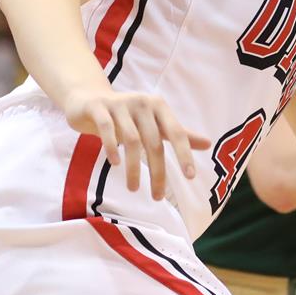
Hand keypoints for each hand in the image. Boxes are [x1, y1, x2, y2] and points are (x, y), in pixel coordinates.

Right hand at [64, 91, 211, 200]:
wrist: (87, 97)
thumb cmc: (126, 114)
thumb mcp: (153, 122)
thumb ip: (177, 133)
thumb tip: (208, 143)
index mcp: (158, 106)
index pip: (176, 132)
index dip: (184, 154)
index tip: (191, 177)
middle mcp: (142, 103)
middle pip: (154, 141)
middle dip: (157, 172)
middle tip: (157, 197)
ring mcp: (119, 104)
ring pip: (131, 139)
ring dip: (134, 167)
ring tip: (133, 188)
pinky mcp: (98, 107)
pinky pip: (107, 128)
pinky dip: (112, 147)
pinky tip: (115, 164)